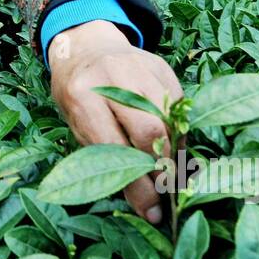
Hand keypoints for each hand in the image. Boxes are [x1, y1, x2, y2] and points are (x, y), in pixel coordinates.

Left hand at [48, 20, 183, 223]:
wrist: (86, 48)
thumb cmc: (78, 96)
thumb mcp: (77, 124)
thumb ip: (105, 157)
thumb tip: (143, 205)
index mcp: (81, 96)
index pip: (114, 147)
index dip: (136, 184)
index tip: (151, 211)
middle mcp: (111, 77)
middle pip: (149, 129)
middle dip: (160, 168)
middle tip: (164, 191)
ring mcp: (139, 66)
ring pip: (171, 118)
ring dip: (174, 151)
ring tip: (171, 171)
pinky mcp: (161, 65)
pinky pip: (180, 106)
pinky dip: (179, 130)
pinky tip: (173, 144)